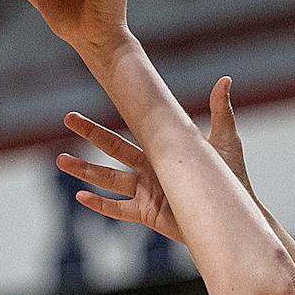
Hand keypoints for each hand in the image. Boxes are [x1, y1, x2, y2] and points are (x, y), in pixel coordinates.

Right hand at [58, 76, 247, 243]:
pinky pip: (118, 209)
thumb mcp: (224, 142)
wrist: (231, 215)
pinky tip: (81, 197)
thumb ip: (221, 111)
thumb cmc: (232, 179)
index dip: (121, 114)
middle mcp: (150, 169)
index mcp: (162, 149)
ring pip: (108, 179)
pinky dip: (100, 205)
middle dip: (90, 135)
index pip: (131, 129)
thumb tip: (225, 79)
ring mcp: (146, 192)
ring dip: (85, 171)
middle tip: (68, 119)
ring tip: (62, 161)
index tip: (108, 101)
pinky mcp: (148, 214)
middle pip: (113, 148)